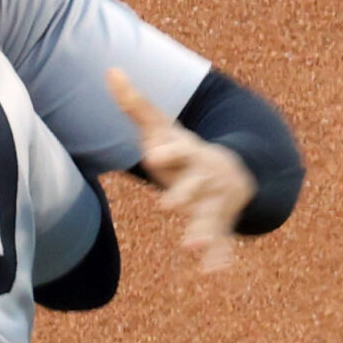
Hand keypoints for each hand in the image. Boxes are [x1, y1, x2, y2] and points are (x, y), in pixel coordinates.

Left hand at [109, 68, 255, 271]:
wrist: (232, 169)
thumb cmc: (183, 149)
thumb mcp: (162, 128)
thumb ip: (136, 105)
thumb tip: (110, 70)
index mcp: (189, 152)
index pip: (178, 150)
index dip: (166, 153)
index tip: (153, 155)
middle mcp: (204, 177)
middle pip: (194, 185)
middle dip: (182, 195)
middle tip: (165, 207)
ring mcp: (214, 201)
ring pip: (208, 216)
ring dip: (201, 231)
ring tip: (191, 246)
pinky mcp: (220, 224)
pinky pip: (222, 241)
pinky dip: (218, 256)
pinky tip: (214, 273)